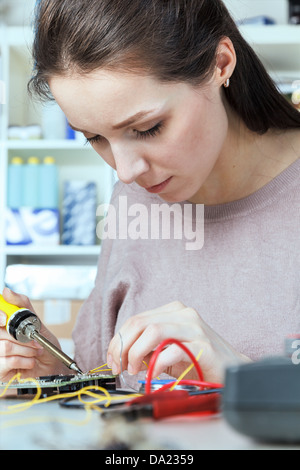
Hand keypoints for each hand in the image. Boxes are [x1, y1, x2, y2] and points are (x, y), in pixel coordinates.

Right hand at [0, 288, 68, 381]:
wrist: (53, 367)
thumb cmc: (44, 346)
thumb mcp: (36, 322)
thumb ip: (22, 305)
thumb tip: (6, 291)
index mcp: (2, 327)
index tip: (5, 318)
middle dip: (19, 336)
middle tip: (33, 339)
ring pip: (3, 347)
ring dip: (25, 349)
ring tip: (35, 351)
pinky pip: (7, 361)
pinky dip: (24, 360)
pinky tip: (30, 361)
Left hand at [107, 301, 249, 383]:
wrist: (233, 370)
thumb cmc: (200, 361)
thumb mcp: (168, 350)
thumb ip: (148, 347)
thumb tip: (121, 354)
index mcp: (174, 311)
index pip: (136, 320)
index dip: (118, 340)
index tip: (112, 359)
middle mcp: (184, 314)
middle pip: (140, 322)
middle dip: (122, 346)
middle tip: (118, 366)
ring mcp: (195, 328)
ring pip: (153, 330)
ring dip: (136, 352)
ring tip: (134, 369)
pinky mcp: (203, 347)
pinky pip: (172, 351)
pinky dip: (156, 364)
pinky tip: (152, 374)